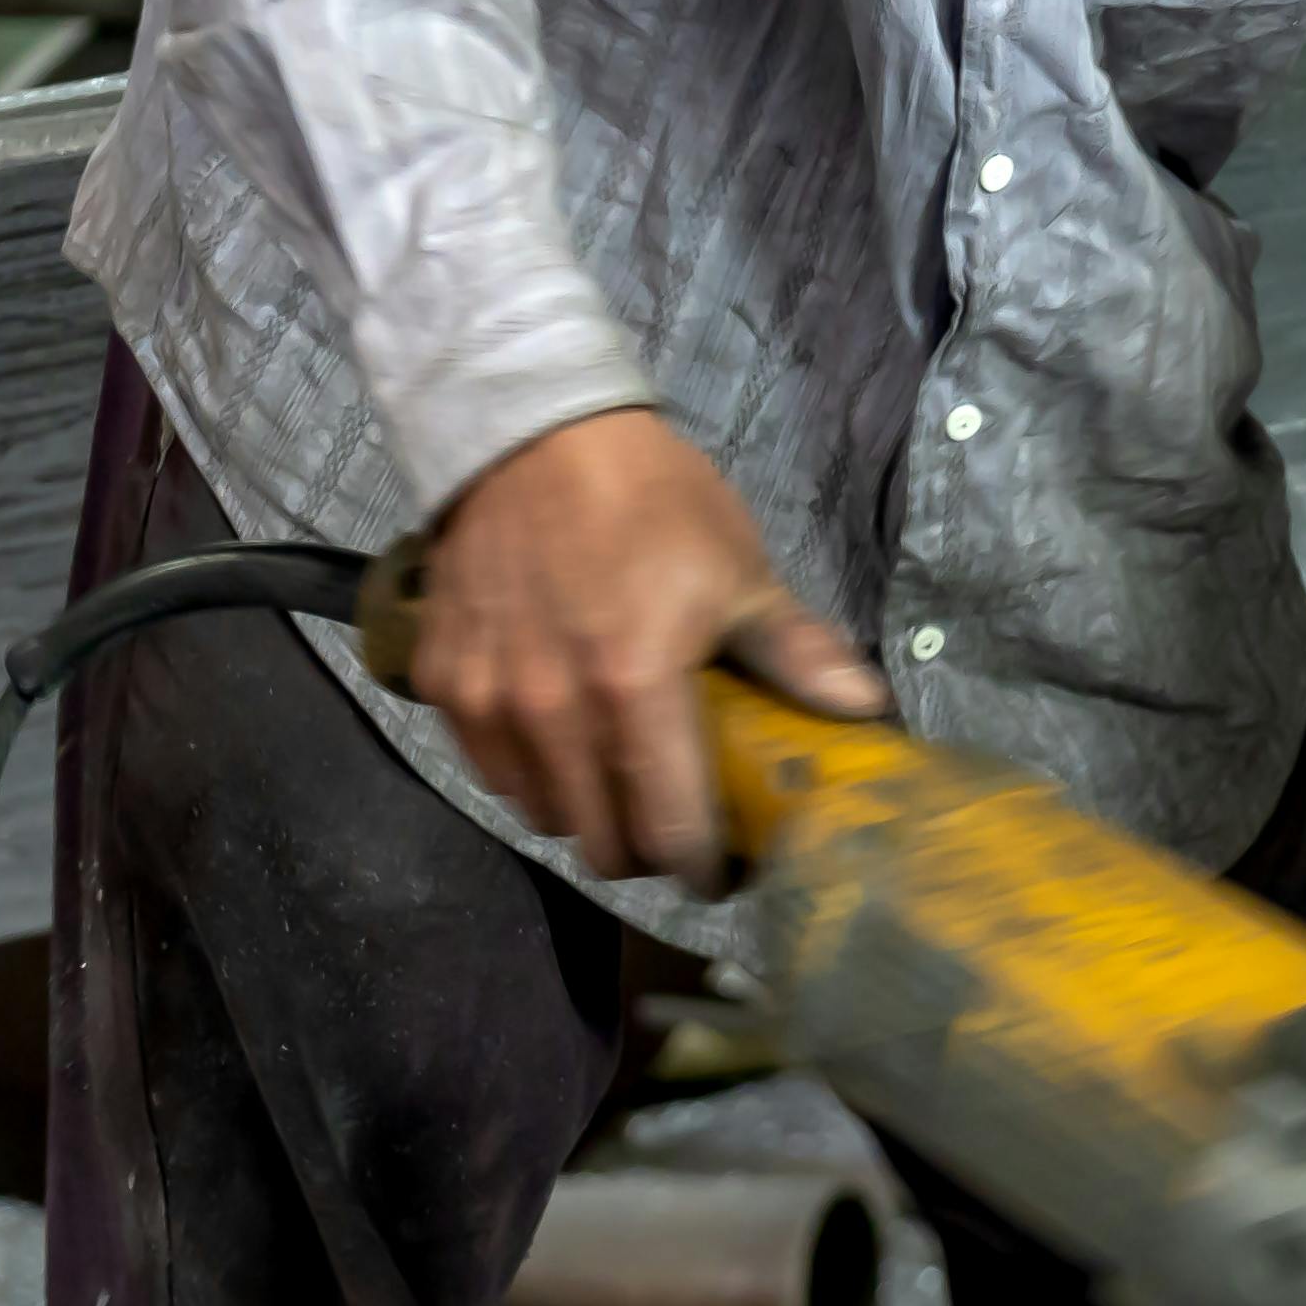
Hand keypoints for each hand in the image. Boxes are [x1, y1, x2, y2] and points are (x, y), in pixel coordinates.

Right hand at [411, 407, 884, 891]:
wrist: (529, 434)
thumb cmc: (648, 500)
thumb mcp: (736, 569)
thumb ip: (794, 651)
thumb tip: (866, 710)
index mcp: (635, 688)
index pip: (669, 826)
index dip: (701, 867)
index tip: (722, 871)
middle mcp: (554, 711)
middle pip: (601, 839)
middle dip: (645, 849)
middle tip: (674, 826)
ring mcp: (489, 701)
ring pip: (540, 813)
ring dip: (584, 816)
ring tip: (618, 787)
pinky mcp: (440, 683)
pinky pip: (488, 769)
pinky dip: (527, 776)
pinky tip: (559, 745)